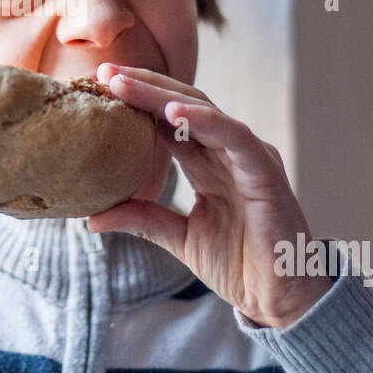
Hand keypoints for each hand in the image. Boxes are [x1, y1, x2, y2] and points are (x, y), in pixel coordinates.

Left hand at [86, 63, 331, 328]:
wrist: (280, 300)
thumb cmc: (240, 266)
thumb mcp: (178, 238)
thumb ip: (142, 219)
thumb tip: (91, 218)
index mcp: (206, 163)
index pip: (165, 121)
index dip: (133, 102)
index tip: (94, 88)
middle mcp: (226, 151)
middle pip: (180, 104)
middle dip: (140, 86)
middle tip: (102, 73)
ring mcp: (247, 156)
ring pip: (202, 110)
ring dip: (160, 94)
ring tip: (122, 84)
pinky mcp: (265, 170)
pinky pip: (233, 136)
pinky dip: (204, 120)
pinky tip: (172, 111)